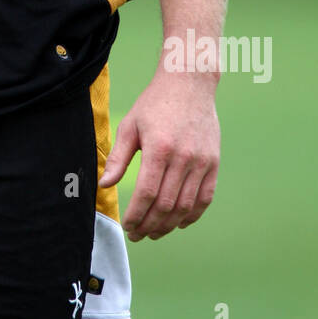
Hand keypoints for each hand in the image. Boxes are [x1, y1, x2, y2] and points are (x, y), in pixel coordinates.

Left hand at [98, 67, 219, 240]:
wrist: (189, 83)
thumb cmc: (155, 103)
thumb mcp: (130, 126)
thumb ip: (118, 158)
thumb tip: (104, 185)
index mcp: (160, 148)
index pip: (147, 194)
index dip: (136, 215)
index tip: (127, 226)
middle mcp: (183, 157)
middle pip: (167, 205)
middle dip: (150, 225)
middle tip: (137, 235)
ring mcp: (202, 161)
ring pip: (186, 206)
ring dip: (169, 225)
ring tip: (154, 233)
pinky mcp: (214, 163)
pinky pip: (205, 198)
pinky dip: (192, 215)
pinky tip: (178, 223)